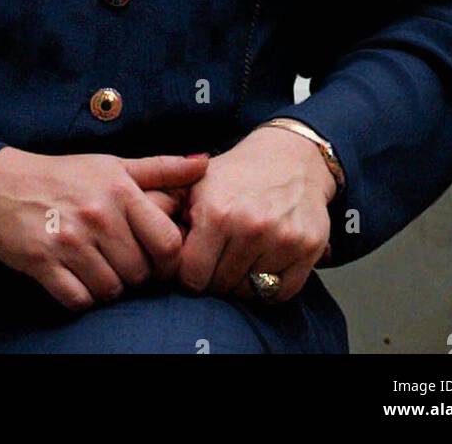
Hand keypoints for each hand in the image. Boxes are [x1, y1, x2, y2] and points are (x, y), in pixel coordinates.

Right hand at [0, 148, 209, 310]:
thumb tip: (205, 162)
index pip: (168, 243)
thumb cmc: (67, 175)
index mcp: (120, 190)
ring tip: (98, 267)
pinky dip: (82, 297)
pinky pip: (79, 300)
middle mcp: (98, 215)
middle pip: (140, 273)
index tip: (158, 260)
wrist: (2, 185)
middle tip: (122, 261)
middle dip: (136, 274)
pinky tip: (77, 278)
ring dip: (109, 287)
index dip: (170, 261)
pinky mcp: (43, 263)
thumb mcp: (114, 165)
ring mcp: (69, 241)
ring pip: (112, 290)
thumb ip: (161, 168)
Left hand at [175, 127, 335, 303]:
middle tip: (216, 259)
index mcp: (216, 212)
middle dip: (213, 278)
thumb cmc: (236, 174)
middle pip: (220, 287)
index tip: (192, 262)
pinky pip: (279, 293)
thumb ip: (166, 211)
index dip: (187, 273)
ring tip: (238, 258)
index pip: (191, 276)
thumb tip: (143, 244)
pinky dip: (268, 288)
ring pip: (248, 293)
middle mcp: (250, 227)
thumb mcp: (195, 182)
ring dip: (240, 283)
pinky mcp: (308, 249)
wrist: (291, 158)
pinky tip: (261, 265)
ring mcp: (282, 240)